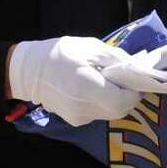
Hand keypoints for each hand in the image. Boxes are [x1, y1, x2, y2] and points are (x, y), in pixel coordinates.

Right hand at [7, 35, 166, 126]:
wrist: (29, 72)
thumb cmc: (60, 53)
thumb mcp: (89, 46)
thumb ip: (115, 58)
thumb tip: (137, 67)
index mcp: (85, 85)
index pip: (121, 101)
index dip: (133, 93)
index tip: (136, 81)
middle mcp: (82, 106)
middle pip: (119, 110)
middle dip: (128, 97)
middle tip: (127, 81)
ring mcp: (78, 117)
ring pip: (111, 113)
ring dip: (116, 100)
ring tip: (110, 83)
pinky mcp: (76, 121)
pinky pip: (99, 113)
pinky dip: (104, 103)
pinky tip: (95, 89)